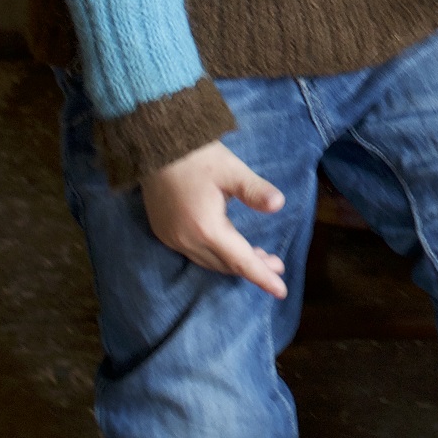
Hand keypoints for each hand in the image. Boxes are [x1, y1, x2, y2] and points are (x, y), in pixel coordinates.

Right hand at [144, 139, 288, 296]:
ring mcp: (172, 238)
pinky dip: (215, 255)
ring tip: (259, 257)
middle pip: (225, 264)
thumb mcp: (232, 170)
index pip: (241, 260)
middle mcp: (186, 240)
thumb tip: (279, 203)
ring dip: (234, 262)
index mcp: (206, 228)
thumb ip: (255, 190)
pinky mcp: (164, 232)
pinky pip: (194, 253)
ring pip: (209, 261)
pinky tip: (228, 247)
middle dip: (252, 267)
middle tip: (277, 263)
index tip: (281, 291)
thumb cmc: (197, 156)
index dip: (262, 276)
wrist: (156, 146)